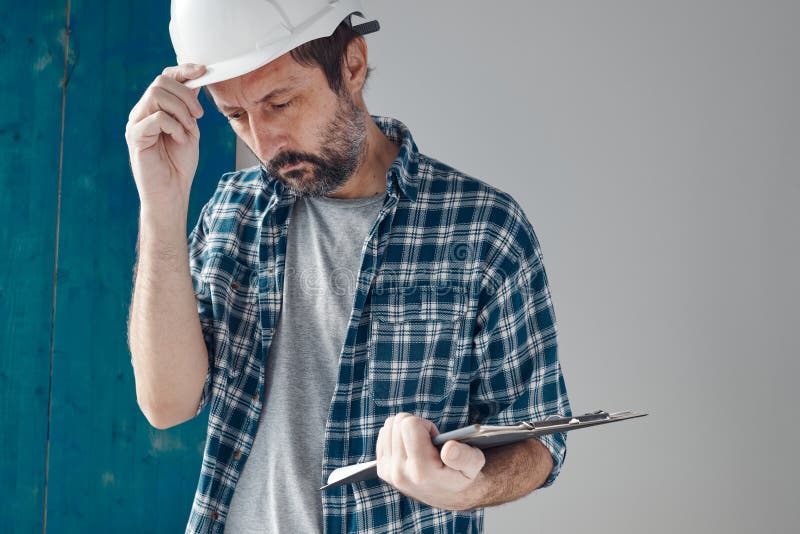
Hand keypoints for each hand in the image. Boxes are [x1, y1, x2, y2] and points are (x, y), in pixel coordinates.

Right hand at [125, 63, 206, 208]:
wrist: (172, 193)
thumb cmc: (180, 164)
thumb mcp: (190, 129)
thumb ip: (189, 107)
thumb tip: (195, 81)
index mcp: (154, 108)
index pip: (164, 78)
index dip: (183, 70)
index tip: (203, 71)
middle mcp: (142, 112)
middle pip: (160, 82)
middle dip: (186, 96)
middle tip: (199, 117)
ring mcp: (136, 123)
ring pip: (156, 95)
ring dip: (181, 110)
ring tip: (190, 129)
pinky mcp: (135, 137)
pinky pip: (156, 118)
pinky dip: (175, 126)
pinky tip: (181, 139)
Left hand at [375, 413, 486, 510]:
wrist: (449, 494)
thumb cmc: (462, 474)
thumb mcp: (473, 464)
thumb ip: (465, 456)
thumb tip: (449, 449)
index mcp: (421, 472)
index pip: (409, 425)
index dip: (426, 425)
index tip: (435, 438)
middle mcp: (401, 474)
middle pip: (397, 423)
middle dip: (416, 426)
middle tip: (429, 442)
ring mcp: (389, 473)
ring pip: (389, 427)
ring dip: (406, 431)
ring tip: (421, 446)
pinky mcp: (382, 470)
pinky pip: (383, 435)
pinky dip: (397, 436)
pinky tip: (410, 448)